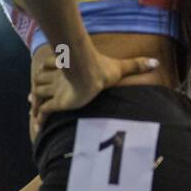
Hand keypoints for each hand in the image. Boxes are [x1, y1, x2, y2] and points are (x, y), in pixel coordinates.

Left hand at [30, 48, 158, 131]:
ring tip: (34, 113)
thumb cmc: (102, 69)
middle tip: (33, 99)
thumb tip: (156, 62)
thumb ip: (136, 65)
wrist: (90, 74)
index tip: (43, 76)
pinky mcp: (55, 102)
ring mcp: (55, 91)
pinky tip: (38, 128)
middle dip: (37, 88)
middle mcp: (58, 80)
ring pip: (38, 95)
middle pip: (40, 81)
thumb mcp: (120, 68)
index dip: (47, 72)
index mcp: (67, 70)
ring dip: (35, 102)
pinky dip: (39, 118)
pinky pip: (43, 111)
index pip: (52, 68)